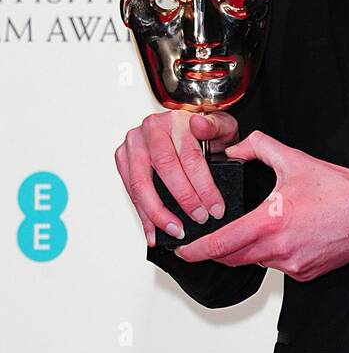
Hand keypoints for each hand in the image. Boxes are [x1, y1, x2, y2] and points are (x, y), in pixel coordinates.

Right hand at [115, 111, 238, 245]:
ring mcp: (133, 143)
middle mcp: (151, 129)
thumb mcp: (221, 125)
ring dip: (158, 212)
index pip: (190, 156)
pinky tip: (153, 232)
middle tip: (198, 219)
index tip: (215, 208)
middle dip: (183, 199)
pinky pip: (131, 191)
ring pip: (141, 182)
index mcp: (176, 121)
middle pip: (165, 168)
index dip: (204, 186)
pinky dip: (143, 215)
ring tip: (176, 230)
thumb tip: (199, 124)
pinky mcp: (123, 158)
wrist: (186, 128)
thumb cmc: (204, 133)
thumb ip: (215, 126)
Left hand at [172, 131, 348, 277]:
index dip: (197, 249)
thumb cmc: (342, 191)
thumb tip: (236, 149)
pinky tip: (283, 235)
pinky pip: (276, 266)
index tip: (183, 249)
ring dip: (246, 249)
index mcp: (271, 222)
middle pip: (232, 258)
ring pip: (254, 262)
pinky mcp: (303, 273)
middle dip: (217, 248)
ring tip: (254, 228)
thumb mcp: (295, 160)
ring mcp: (292, 265)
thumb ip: (259, 148)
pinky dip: (270, 253)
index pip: (222, 244)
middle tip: (209, 237)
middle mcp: (279, 249)